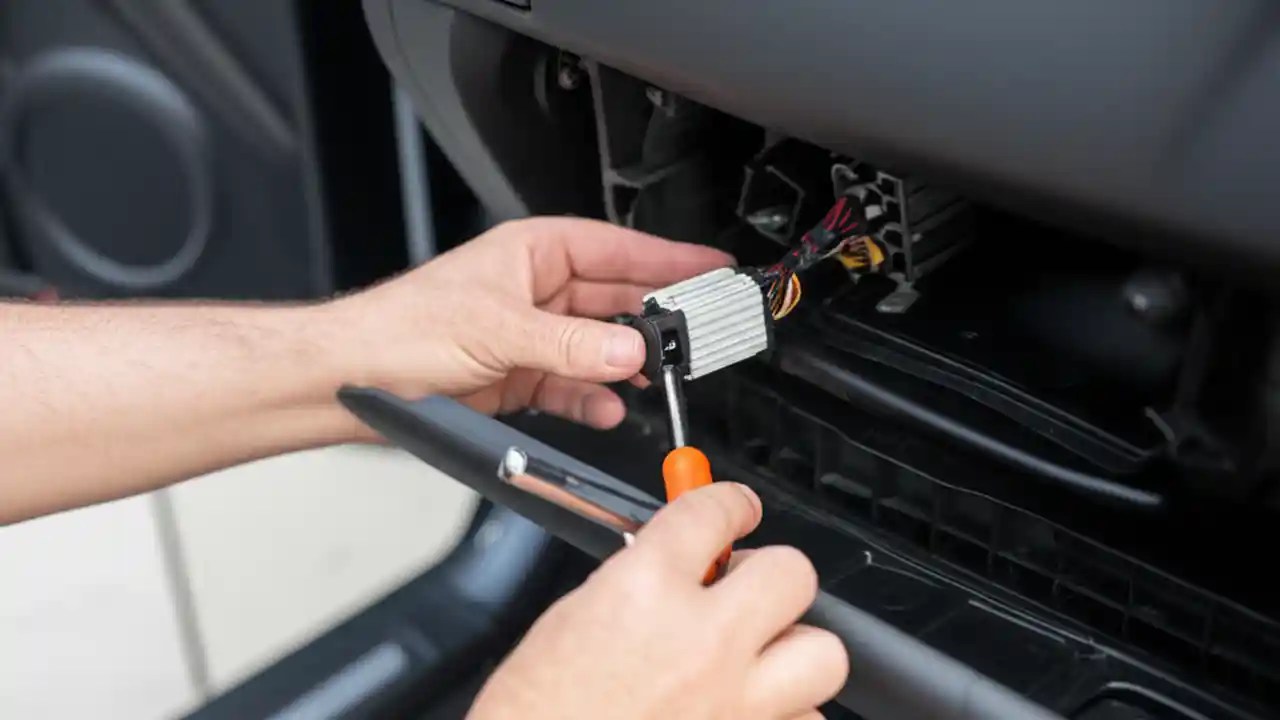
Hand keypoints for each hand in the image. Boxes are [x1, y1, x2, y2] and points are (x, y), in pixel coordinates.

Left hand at [331, 217, 731, 427]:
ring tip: (655, 379)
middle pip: (614, 300)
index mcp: (532, 252)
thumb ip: (570, 344)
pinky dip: (592, 399)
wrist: (355, 380)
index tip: (709, 266)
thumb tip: (629, 347)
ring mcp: (530, 336)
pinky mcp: (520, 377)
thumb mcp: (497, 329)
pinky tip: (607, 407)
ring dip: (623, 367)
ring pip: (598, 348)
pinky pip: (573, 386)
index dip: (665, 257)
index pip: (616, 248)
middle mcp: (535, 291)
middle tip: (695, 336)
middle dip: (653, 321)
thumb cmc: (401, 329)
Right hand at [466, 484, 848, 719]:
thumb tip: (680, 565)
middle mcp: (703, 643)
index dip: (729, 503)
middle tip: (746, 588)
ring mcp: (737, 706)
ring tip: (754, 662)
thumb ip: (638, 582)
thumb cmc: (533, 716)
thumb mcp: (572, 620)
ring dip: (791, 653)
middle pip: (791, 574)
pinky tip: (744, 714)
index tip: (736, 509)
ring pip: (821, 655)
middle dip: (769, 575)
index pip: (714, 513)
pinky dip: (783, 716)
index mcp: (645, 591)